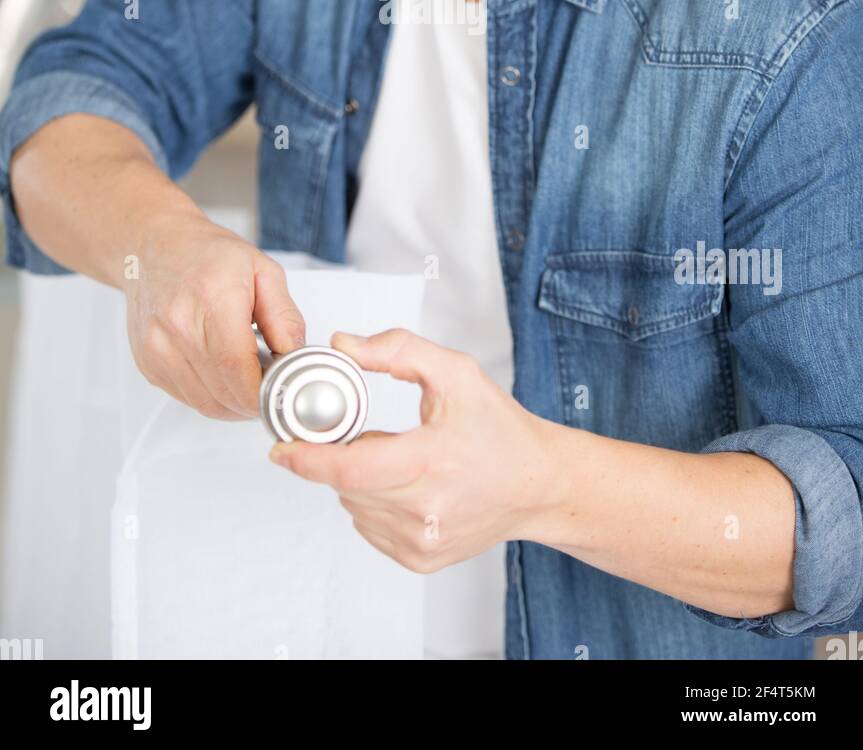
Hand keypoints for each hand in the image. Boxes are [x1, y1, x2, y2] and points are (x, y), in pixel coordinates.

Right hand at [124, 211, 305, 420]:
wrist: (154, 247)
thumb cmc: (206, 254)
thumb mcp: (262, 271)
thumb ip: (284, 317)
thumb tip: (296, 356)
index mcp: (212, 299)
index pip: (237, 367)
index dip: (264, 392)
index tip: (281, 390)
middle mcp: (178, 326)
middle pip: (224, 391)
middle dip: (255, 398)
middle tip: (271, 381)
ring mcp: (158, 348)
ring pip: (207, 404)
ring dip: (235, 402)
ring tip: (248, 376)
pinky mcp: (148, 364)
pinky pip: (188, 399)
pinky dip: (213, 396)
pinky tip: (222, 373)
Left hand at [268, 327, 553, 570]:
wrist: (537, 485)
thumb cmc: (500, 428)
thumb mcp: (455, 372)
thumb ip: (397, 350)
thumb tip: (343, 346)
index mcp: (432, 461)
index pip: (351, 468)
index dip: (309, 458)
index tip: (281, 447)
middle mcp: (426, 511)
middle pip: (347, 485)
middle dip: (342, 455)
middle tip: (366, 433)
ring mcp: (421, 541)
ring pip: (354, 506)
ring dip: (358, 480)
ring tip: (398, 457)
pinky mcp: (419, 559)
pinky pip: (369, 527)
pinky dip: (373, 502)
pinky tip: (405, 484)